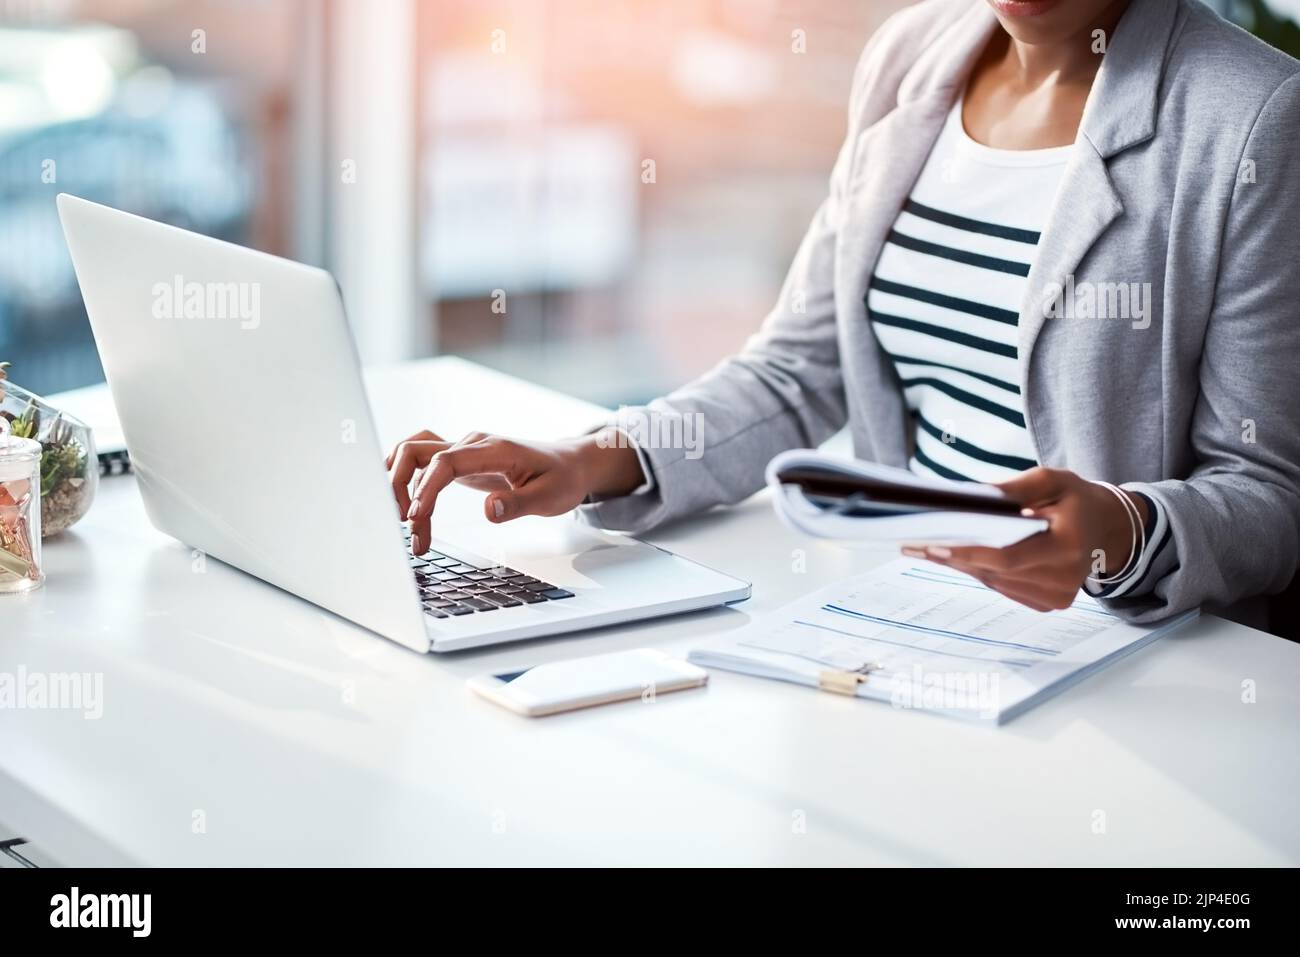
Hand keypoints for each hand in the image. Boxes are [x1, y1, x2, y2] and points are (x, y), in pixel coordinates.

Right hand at [385, 427, 644, 553]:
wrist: (570, 462)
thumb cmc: (562, 479)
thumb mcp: (550, 497)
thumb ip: (517, 504)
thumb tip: (489, 511)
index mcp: (494, 450)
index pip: (446, 461)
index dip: (425, 488)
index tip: (416, 516)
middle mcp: (473, 443)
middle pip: (417, 450)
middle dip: (400, 484)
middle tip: (404, 525)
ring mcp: (464, 448)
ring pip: (415, 455)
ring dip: (400, 484)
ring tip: (407, 526)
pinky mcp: (460, 459)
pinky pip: (423, 462)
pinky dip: (409, 481)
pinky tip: (405, 508)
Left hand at [901, 467, 1146, 611]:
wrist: (1110, 529)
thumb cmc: (1077, 499)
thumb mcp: (1052, 480)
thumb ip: (1015, 489)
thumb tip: (972, 497)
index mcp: (1069, 548)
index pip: (1008, 557)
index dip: (969, 552)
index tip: (934, 544)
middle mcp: (1063, 580)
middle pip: (994, 572)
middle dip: (952, 555)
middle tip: (912, 541)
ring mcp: (1056, 597)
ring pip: (993, 581)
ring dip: (959, 564)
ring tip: (923, 545)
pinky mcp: (1047, 603)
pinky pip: (1002, 586)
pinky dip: (978, 570)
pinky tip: (951, 555)